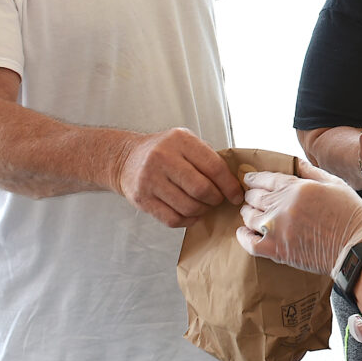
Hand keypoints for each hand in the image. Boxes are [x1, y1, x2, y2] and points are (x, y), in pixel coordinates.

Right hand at [115, 127, 242, 227]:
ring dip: (203, 210)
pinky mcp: (142, 199)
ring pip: (188, 207)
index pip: (214, 166)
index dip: (229, 185)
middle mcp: (162, 158)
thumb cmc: (164, 152)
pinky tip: (190, 213)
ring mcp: (149, 179)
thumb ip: (208, 158)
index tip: (236, 195)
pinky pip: (173, 219)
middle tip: (217, 200)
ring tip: (204, 205)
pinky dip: (188, 220)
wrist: (126, 158)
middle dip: (216, 199)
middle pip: (201, 189)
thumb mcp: (186, 143)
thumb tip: (236, 184)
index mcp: (180, 140)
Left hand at [236, 159, 361, 273]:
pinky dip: (243, 236)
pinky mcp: (277, 250)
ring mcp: (277, 229)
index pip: (266, 178)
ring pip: (248, 217)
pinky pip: (249, 242)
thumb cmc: (351, 215)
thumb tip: (295, 162)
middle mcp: (283, 206)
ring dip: (248, 213)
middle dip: (251, 195)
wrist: (357, 249)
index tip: (250, 180)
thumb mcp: (335, 184)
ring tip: (250, 213)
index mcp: (297, 187)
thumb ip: (311, 171)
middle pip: (254, 197)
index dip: (255, 178)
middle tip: (252, 197)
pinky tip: (244, 232)